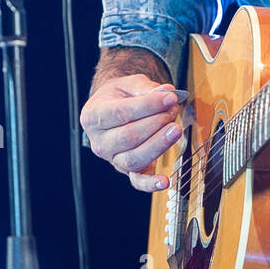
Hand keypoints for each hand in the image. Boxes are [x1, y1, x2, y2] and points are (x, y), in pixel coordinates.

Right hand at [80, 74, 184, 191]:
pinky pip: (137, 181)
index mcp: (93, 116)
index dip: (149, 106)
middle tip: (173, 110)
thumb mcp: (129, 84)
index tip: (170, 98)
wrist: (113, 108)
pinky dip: (151, 184)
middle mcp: (99, 141)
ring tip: (176, 129)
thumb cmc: (121, 96)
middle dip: (156, 123)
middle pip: (128, 137)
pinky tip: (165, 181)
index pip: (121, 113)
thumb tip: (168, 93)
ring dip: (159, 145)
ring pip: (134, 158)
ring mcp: (112, 158)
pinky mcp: (127, 170)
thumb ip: (147, 89)